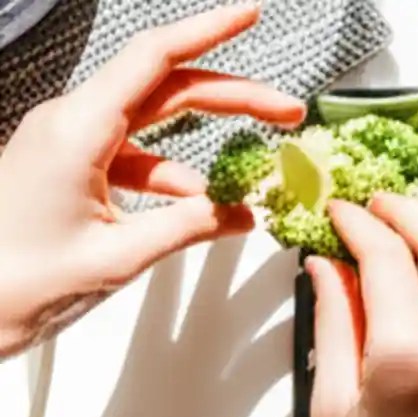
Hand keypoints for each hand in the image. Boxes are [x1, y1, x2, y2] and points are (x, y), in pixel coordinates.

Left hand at [0, 3, 304, 357]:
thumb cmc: (16, 281)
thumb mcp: (118, 256)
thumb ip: (188, 227)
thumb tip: (239, 213)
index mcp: (76, 131)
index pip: (154, 58)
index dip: (207, 30)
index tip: (248, 14)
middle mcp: (69, 125)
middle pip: (166, 88)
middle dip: (232, 97)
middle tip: (284, 111)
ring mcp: (68, 144)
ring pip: (153, 124)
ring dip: (206, 143)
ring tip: (251, 170)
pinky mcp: (69, 167)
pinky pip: (134, 156)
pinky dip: (174, 174)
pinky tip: (202, 201)